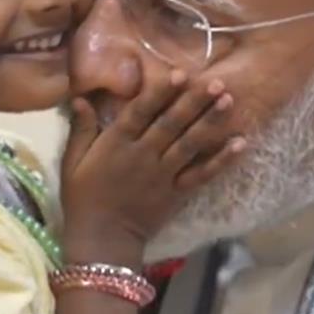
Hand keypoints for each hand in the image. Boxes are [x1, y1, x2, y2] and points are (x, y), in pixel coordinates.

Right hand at [60, 69, 244, 263]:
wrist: (101, 240)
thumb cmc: (83, 198)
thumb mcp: (73, 161)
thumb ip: (80, 128)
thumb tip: (79, 97)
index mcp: (117, 143)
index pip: (141, 111)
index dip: (160, 92)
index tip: (180, 73)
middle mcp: (143, 154)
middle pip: (172, 123)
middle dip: (194, 101)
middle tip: (216, 81)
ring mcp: (163, 174)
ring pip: (190, 144)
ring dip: (210, 122)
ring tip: (229, 102)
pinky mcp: (177, 193)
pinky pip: (202, 174)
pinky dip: (222, 160)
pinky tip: (240, 143)